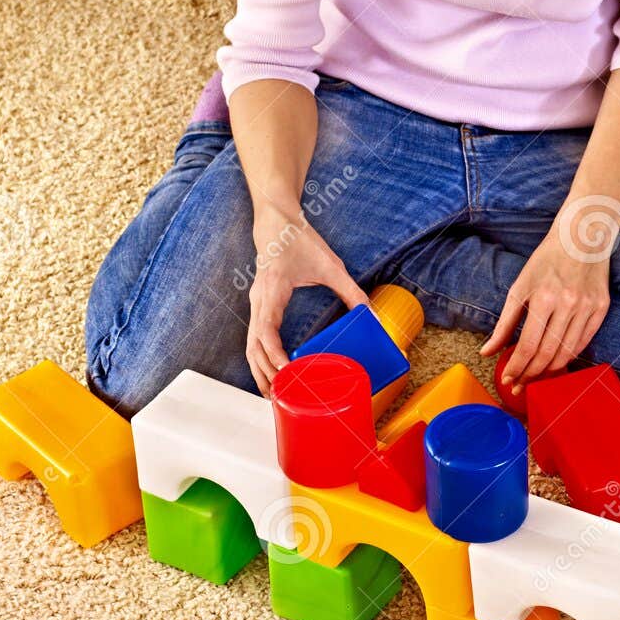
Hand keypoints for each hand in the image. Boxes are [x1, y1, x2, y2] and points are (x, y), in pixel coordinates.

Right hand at [246, 205, 370, 395]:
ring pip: (250, 345)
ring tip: (273, 393)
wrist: (276, 222)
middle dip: (265, 373)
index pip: (266, 332)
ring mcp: (255, 304)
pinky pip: (254, 337)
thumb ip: (350, 289)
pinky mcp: (258, 305)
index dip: (274, 355)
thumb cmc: (300, 241)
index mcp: (273, 291)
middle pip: (254, 346)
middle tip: (281, 397)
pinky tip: (272, 371)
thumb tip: (370, 313)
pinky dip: (260, 357)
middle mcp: (258, 301)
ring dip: (259, 370)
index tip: (287, 372)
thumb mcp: (331, 264)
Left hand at [480, 212, 613, 385]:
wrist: (582, 237)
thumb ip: (504, 323)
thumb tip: (487, 352)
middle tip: (520, 385)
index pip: (528, 346)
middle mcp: (568, 305)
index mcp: (544, 298)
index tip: (509, 379)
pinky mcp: (602, 308)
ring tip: (536, 377)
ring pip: (567, 352)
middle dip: (531, 374)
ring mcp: (588, 307)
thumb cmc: (546, 261)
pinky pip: (584, 342)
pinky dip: (570, 356)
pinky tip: (557, 362)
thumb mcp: (519, 287)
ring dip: (550, 370)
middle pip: (548, 354)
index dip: (517, 367)